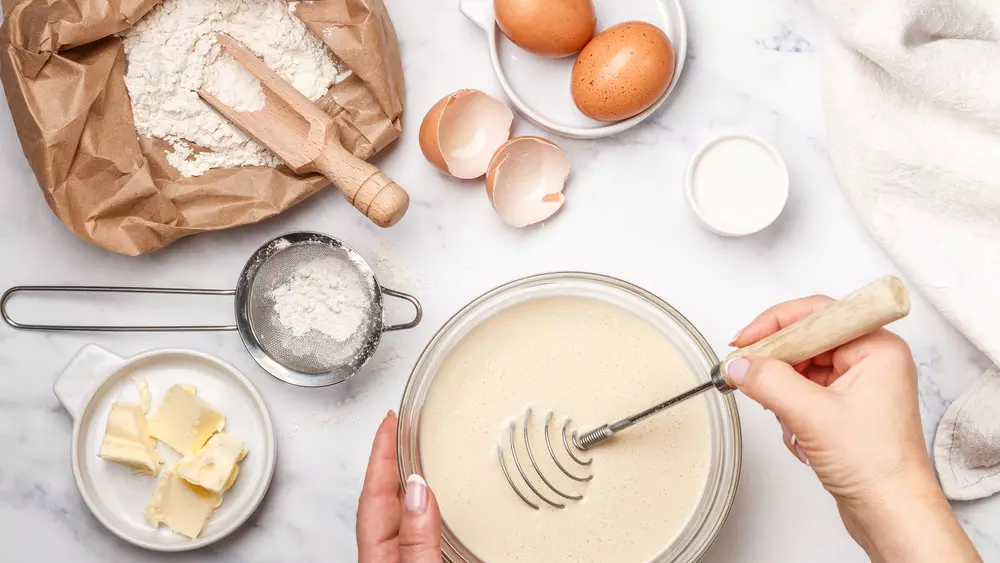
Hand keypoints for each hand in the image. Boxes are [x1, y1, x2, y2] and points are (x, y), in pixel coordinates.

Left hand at [357, 411, 441, 562]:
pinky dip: (424, 507)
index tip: (389, 421)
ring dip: (408, 480)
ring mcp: (400, 562)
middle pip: (383, 498)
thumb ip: (418, 538)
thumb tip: (418, 490)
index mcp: (378, 556)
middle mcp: (385, 557)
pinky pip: (417, 529)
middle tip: (402, 426)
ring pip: (401, 513)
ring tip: (417, 453)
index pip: (375, 493)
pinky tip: (431, 502)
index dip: (382, 453)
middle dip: (391, 458)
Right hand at [729, 295, 979, 562]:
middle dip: (777, 362)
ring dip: (783, 391)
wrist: (891, 511)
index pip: (817, 314)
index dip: (775, 323)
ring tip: (785, 416)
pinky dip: (791, 408)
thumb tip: (739, 365)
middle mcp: (871, 359)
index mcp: (877, 347)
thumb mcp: (811, 415)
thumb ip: (768, 382)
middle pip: (806, 339)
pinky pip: (805, 390)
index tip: (745, 341)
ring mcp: (859, 383)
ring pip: (802, 367)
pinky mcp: (847, 406)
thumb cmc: (876, 466)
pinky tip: (796, 432)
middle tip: (747, 372)